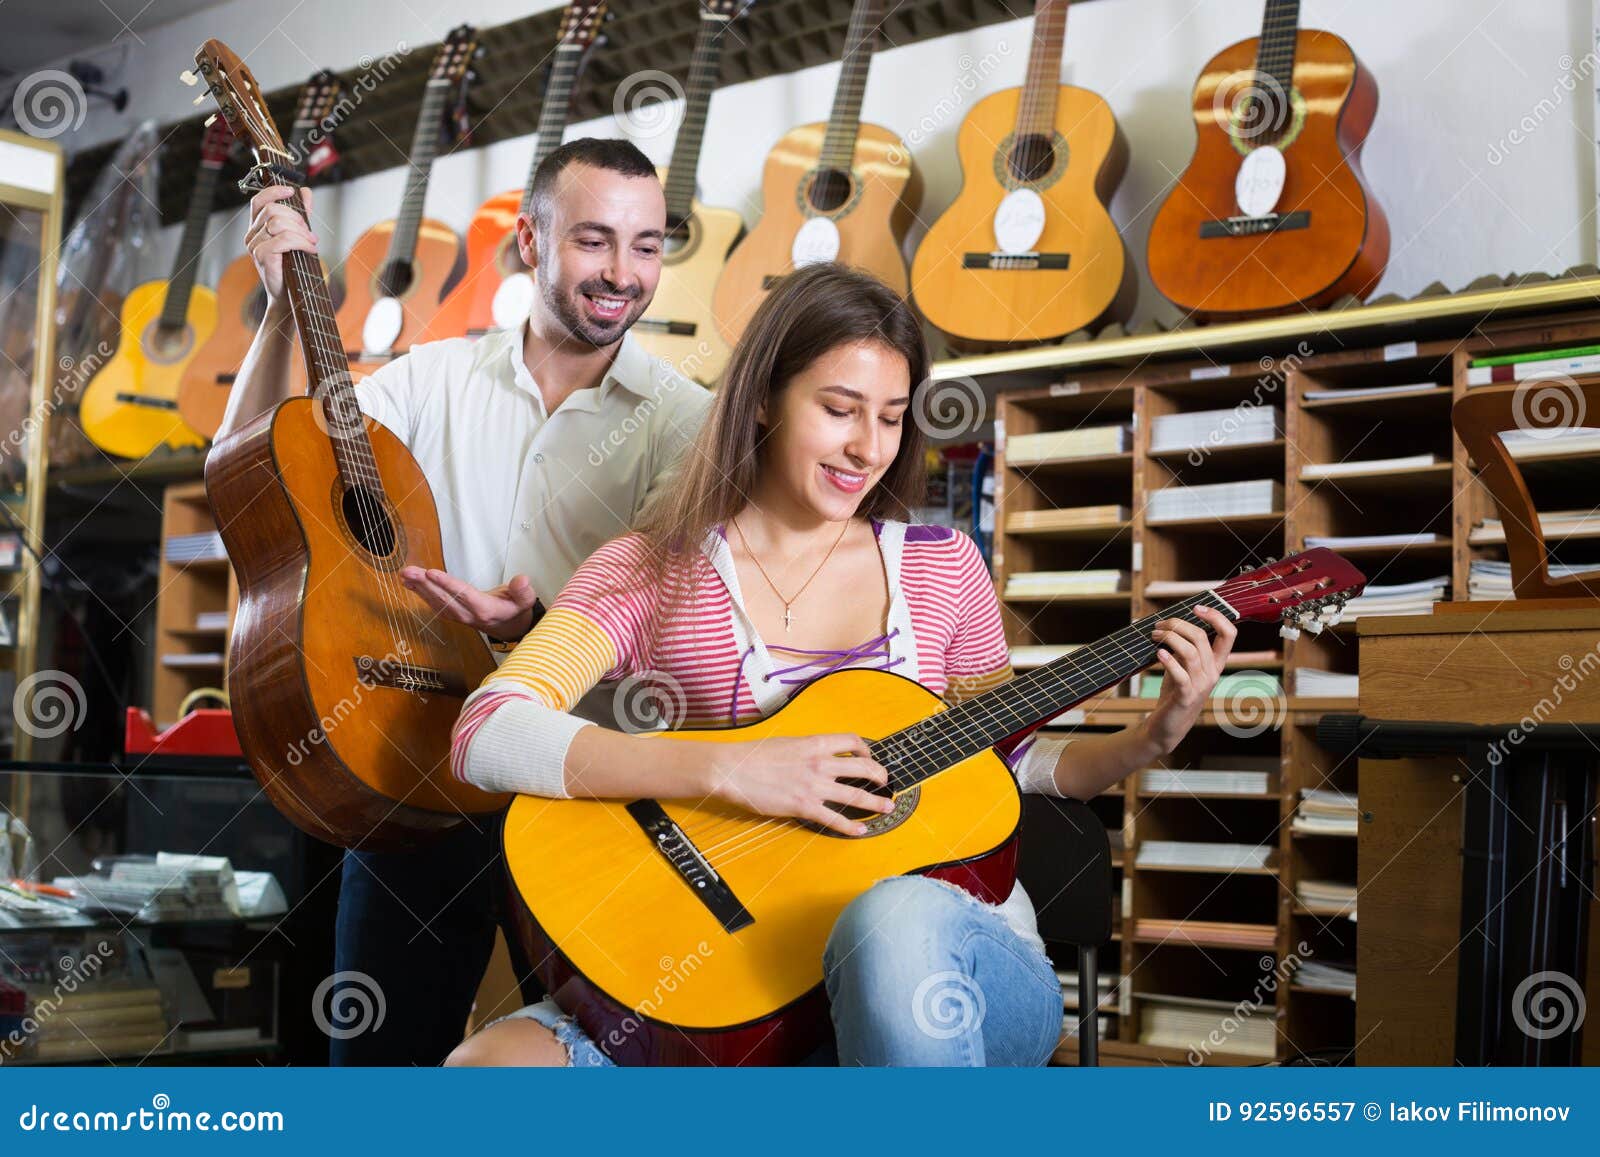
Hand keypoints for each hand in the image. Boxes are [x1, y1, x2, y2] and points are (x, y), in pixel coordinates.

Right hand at [244, 185, 317, 309]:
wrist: (289, 296)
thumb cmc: (292, 267)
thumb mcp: (297, 236)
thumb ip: (300, 215)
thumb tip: (305, 192)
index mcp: (256, 227)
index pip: (259, 201)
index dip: (273, 192)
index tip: (291, 191)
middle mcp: (251, 235)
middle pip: (272, 210)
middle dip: (296, 218)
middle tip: (309, 233)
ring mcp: (254, 246)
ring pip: (279, 224)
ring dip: (301, 232)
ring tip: (311, 243)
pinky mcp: (262, 256)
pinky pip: (283, 240)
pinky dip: (301, 242)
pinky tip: (310, 250)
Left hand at [398, 568, 538, 639]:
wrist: (510, 627)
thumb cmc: (516, 609)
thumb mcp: (525, 600)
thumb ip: (523, 591)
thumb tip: (522, 579)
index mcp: (486, 610)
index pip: (464, 595)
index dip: (447, 584)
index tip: (432, 573)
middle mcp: (469, 615)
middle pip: (444, 598)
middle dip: (425, 584)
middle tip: (409, 571)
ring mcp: (459, 616)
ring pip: (436, 602)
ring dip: (419, 588)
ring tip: (405, 574)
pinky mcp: (453, 614)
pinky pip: (435, 604)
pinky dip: (421, 593)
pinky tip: (410, 583)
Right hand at [707, 733, 895, 836]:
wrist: (733, 770)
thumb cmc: (753, 756)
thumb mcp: (786, 743)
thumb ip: (806, 750)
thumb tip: (816, 756)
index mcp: (815, 744)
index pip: (852, 741)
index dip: (866, 749)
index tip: (869, 756)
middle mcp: (820, 764)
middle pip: (863, 767)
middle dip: (880, 776)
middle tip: (885, 782)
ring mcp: (814, 787)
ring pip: (857, 795)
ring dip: (876, 803)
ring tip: (888, 807)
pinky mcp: (805, 807)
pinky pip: (836, 819)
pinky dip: (852, 827)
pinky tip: (861, 831)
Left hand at [1141, 605, 1236, 753]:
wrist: (1168, 725)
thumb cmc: (1175, 693)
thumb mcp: (1182, 666)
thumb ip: (1182, 647)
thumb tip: (1170, 622)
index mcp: (1216, 663)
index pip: (1229, 635)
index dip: (1217, 617)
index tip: (1197, 607)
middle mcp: (1212, 673)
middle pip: (1201, 637)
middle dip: (1178, 624)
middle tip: (1159, 625)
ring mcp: (1201, 685)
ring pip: (1190, 652)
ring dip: (1169, 638)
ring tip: (1154, 635)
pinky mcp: (1186, 697)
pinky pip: (1181, 674)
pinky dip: (1169, 661)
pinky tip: (1158, 653)